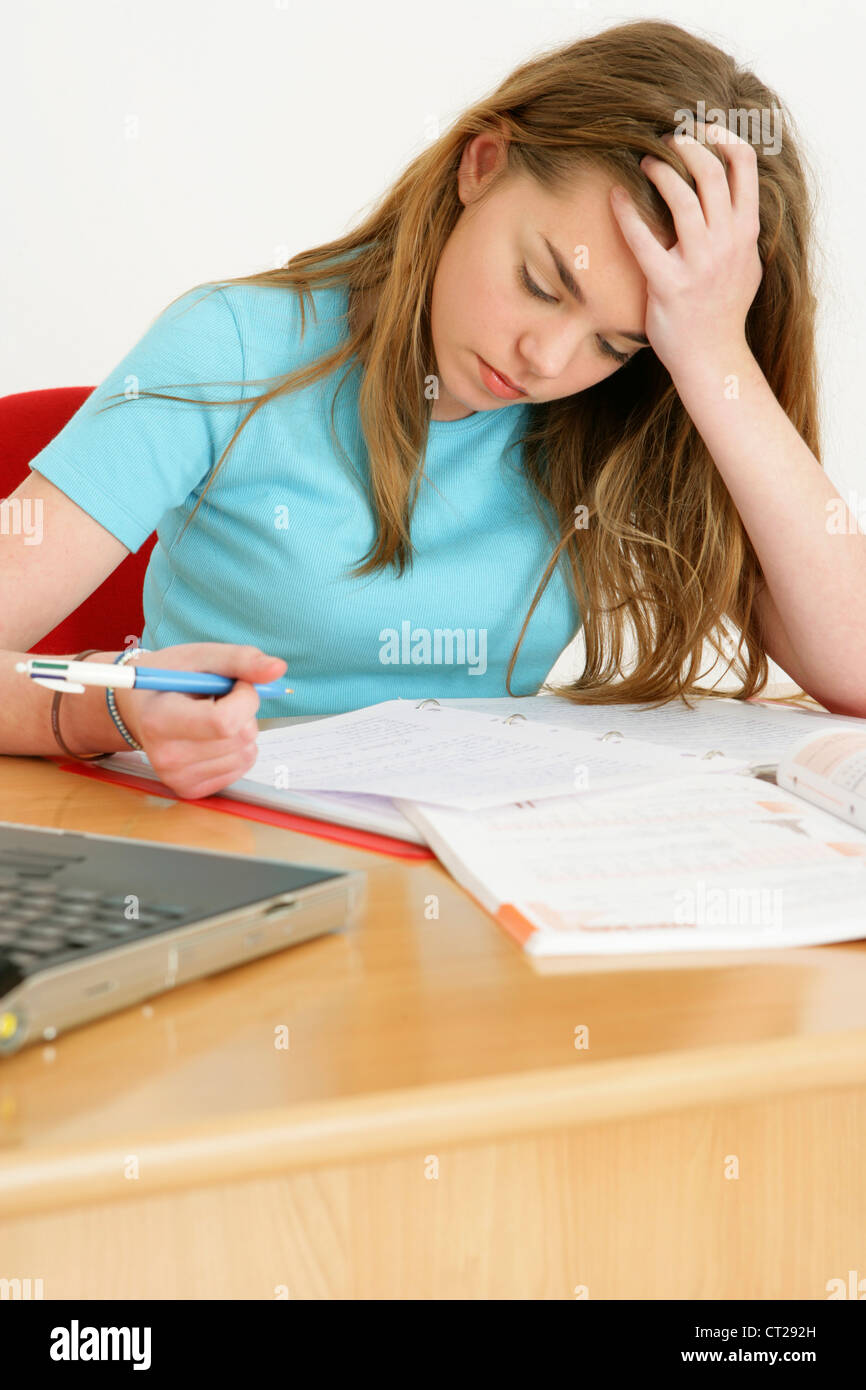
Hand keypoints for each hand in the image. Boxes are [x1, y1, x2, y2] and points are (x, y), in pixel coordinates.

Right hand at [114, 643, 286, 799]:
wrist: (137, 708)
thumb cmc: (169, 678)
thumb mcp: (200, 657)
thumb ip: (240, 660)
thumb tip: (278, 669)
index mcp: (159, 720)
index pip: (224, 722)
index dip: (245, 698)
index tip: (238, 684)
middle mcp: (166, 757)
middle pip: (240, 737)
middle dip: (245, 712)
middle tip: (219, 699)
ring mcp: (178, 778)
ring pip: (247, 752)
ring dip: (242, 729)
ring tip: (212, 717)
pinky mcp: (190, 789)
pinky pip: (242, 767)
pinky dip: (238, 747)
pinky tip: (213, 736)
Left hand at [609, 123, 763, 377]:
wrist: (711, 357)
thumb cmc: (722, 309)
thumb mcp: (746, 264)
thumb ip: (739, 230)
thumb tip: (730, 196)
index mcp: (746, 233)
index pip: (745, 167)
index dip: (723, 137)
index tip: (703, 126)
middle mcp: (727, 243)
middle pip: (712, 173)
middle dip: (688, 146)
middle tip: (666, 139)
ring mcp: (700, 264)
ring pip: (685, 199)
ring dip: (662, 171)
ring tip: (645, 162)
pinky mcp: (670, 285)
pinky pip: (644, 241)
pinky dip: (627, 214)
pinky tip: (616, 197)